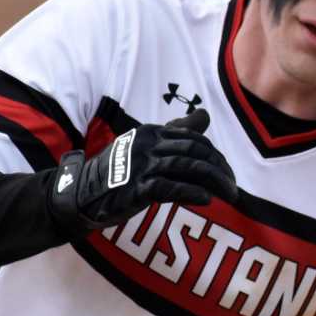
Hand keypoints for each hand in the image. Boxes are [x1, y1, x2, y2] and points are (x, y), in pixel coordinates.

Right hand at [48, 107, 238, 232]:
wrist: (82, 194)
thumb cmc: (116, 172)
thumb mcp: (145, 146)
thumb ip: (176, 133)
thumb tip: (205, 116)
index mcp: (151, 132)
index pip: (194, 139)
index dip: (216, 156)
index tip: (227, 173)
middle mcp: (148, 144)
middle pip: (196, 152)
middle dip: (220, 169)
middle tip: (233, 186)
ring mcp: (142, 165)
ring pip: (190, 168)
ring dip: (215, 182)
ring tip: (231, 195)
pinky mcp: (138, 187)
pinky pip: (173, 187)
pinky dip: (193, 192)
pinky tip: (206, 199)